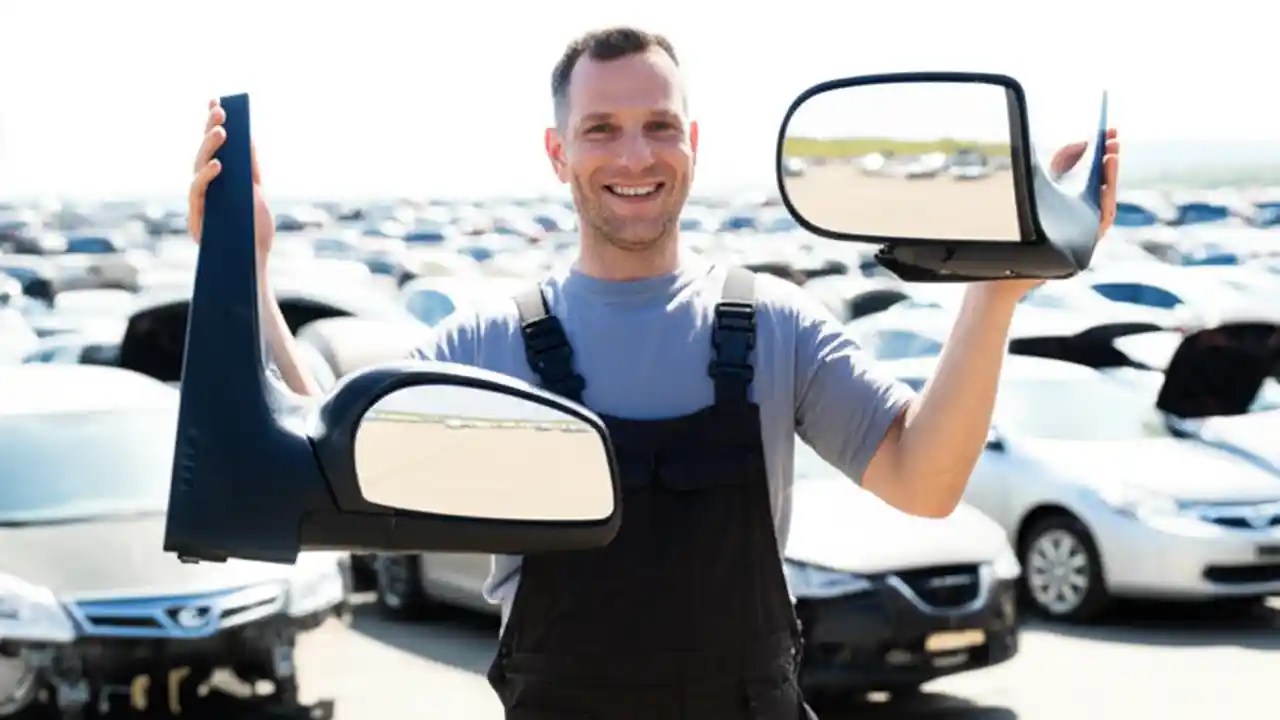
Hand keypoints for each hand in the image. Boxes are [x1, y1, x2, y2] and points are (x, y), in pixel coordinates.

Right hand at [188, 98, 275, 270]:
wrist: (253, 266)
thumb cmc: (255, 233)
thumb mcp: (258, 197)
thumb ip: (250, 171)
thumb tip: (248, 140)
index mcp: (221, 181)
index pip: (215, 147)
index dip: (212, 124)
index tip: (217, 100)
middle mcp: (207, 188)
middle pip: (204, 153)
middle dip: (211, 129)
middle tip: (220, 111)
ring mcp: (200, 202)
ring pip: (198, 167)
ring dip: (209, 147)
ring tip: (221, 131)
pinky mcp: (197, 218)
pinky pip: (199, 192)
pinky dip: (207, 176)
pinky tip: (219, 165)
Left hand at [973, 128, 1120, 302]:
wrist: (1005, 265)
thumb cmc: (1019, 228)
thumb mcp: (1039, 186)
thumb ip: (1059, 164)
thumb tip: (1081, 143)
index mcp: (1072, 200)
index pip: (1092, 173)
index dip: (1101, 152)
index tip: (1108, 131)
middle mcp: (1082, 214)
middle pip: (1103, 185)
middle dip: (1110, 161)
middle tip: (1114, 138)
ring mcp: (1084, 228)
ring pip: (1106, 201)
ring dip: (1111, 177)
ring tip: (1112, 155)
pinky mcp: (1084, 242)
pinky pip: (1101, 220)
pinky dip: (1107, 199)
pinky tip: (1106, 181)